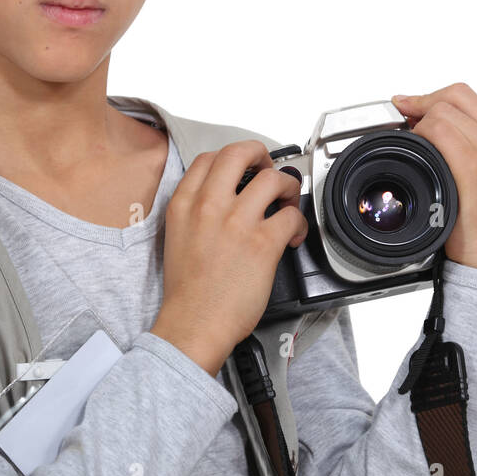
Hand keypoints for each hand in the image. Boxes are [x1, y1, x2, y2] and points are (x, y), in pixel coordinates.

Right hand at [152, 139, 308, 374]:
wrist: (194, 323)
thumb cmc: (188, 291)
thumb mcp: (177, 238)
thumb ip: (195, 212)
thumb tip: (224, 199)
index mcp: (184, 204)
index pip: (208, 158)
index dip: (231, 159)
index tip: (244, 168)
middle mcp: (210, 205)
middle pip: (240, 153)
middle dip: (261, 154)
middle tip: (269, 169)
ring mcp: (238, 221)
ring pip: (273, 179)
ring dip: (288, 187)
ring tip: (288, 202)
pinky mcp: (264, 242)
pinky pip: (292, 215)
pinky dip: (299, 222)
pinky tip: (294, 235)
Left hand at [391, 82, 476, 274]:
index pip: (464, 94)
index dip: (432, 97)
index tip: (412, 107)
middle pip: (451, 97)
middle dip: (422, 105)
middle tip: (405, 120)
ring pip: (441, 112)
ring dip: (419, 125)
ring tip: (415, 146)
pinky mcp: (473, 166)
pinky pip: (438, 132)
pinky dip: (420, 138)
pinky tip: (418, 156)